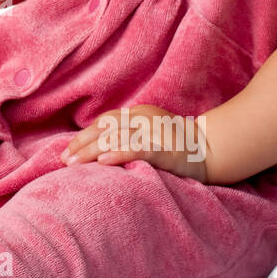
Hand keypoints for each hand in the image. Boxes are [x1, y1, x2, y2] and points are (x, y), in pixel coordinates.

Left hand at [60, 104, 210, 182]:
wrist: (212, 151)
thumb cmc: (177, 147)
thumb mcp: (150, 134)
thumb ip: (128, 136)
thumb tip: (98, 149)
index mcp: (139, 114)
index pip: (105, 122)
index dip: (84, 136)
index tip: (68, 150)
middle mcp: (144, 119)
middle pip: (106, 129)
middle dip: (82, 145)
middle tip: (64, 160)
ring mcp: (155, 132)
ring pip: (117, 139)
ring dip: (92, 152)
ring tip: (75, 163)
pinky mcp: (165, 148)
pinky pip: (138, 149)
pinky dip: (119, 154)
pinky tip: (103, 162)